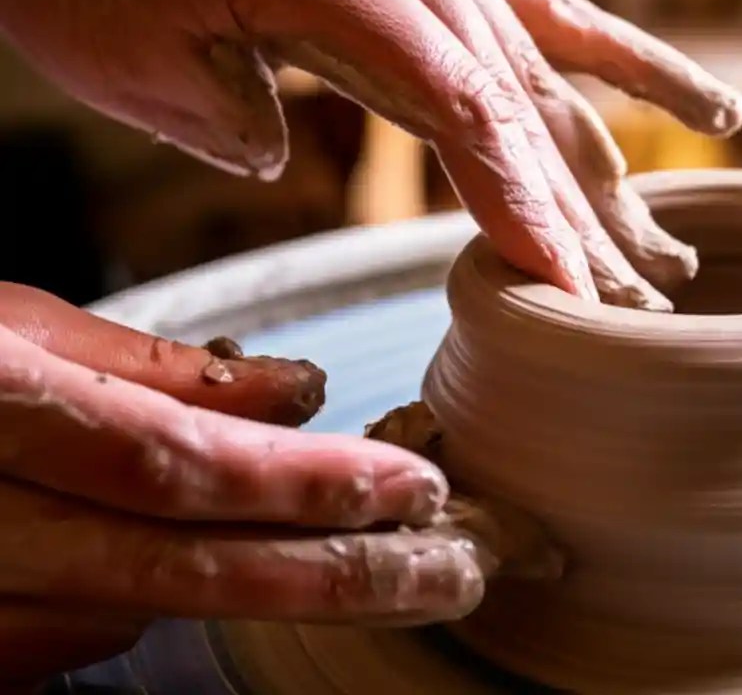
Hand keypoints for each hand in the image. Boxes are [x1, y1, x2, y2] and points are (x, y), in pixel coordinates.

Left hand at [0, 0, 741, 310]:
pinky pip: (555, 15)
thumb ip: (228, 118)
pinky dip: (627, 64)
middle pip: (532, 113)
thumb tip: (284, 151)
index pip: (472, 121)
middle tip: (642, 312)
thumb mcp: (127, 54)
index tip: (579, 300)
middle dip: (589, 224)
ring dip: (616, 179)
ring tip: (680, 257)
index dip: (532, 215)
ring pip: (554, 83)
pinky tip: (709, 112)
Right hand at [0, 283, 487, 686]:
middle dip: (346, 576)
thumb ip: (155, 371)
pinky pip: (86, 639)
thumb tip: (298, 396)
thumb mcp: (9, 329)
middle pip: (192, 570)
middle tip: (467, 568)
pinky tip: (269, 577)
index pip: (181, 468)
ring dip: (294, 597)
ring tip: (412, 572)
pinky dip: (184, 609)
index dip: (311, 487)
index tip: (422, 489)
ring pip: (151, 614)